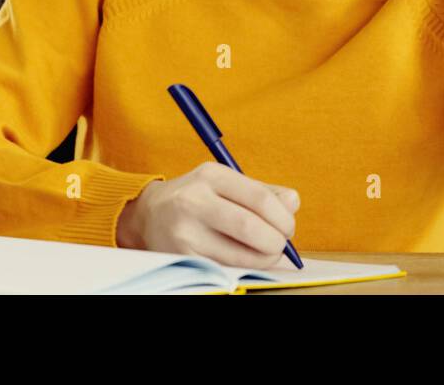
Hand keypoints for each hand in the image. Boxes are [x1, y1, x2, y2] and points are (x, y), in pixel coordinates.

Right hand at [116, 162, 299, 268]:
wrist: (150, 214)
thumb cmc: (200, 197)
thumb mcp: (228, 183)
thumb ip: (265, 192)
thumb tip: (293, 203)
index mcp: (211, 176)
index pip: (260, 199)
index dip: (283, 218)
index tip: (289, 227)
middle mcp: (194, 201)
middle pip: (250, 228)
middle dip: (276, 241)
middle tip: (280, 244)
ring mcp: (184, 231)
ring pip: (239, 255)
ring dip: (264, 260)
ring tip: (267, 254)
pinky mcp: (181, 257)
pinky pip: (225, 268)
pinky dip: (244, 268)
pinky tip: (247, 261)